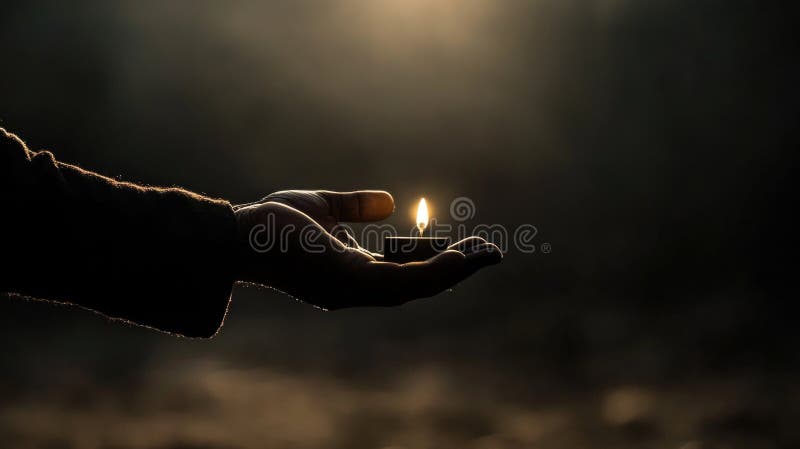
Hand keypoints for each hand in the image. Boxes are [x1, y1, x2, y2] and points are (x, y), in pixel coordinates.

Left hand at [234, 190, 501, 308]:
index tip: (466, 245)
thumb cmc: (272, 225)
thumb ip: (356, 207)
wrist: (238, 234)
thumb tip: (390, 202)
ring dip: (456, 271)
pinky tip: (459, 257)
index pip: (405, 271)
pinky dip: (436, 271)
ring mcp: (357, 289)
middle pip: (420, 283)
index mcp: (354, 272)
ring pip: (420, 286)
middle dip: (457, 269)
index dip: (438, 260)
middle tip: (490, 252)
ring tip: (486, 253)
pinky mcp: (353, 283)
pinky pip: (405, 282)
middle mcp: (360, 288)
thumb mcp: (324, 207)